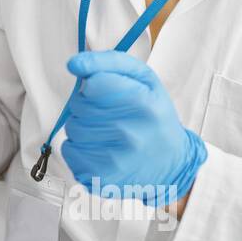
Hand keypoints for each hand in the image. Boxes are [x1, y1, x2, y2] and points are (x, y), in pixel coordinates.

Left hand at [60, 52, 204, 206]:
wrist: (173, 163)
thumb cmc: (154, 116)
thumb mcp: (145, 80)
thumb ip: (109, 62)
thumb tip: (74, 63)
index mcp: (143, 104)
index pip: (92, 84)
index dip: (94, 85)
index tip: (106, 92)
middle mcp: (129, 133)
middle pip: (79, 106)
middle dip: (88, 105)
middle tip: (110, 114)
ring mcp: (115, 159)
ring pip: (72, 128)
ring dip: (83, 126)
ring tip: (107, 132)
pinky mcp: (101, 178)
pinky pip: (69, 151)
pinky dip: (79, 148)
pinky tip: (100, 148)